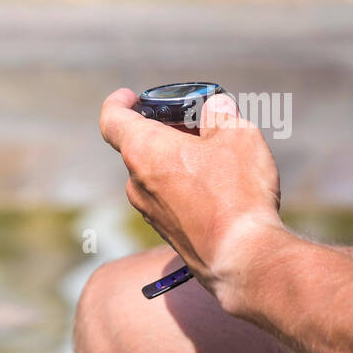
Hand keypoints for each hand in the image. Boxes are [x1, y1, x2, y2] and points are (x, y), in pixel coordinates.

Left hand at [98, 88, 284, 298]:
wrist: (240, 256)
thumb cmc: (235, 192)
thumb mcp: (236, 135)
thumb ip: (220, 114)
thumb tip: (215, 108)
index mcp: (143, 150)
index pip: (112, 119)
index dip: (118, 102)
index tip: (130, 96)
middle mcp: (136, 181)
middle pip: (140, 144)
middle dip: (167, 128)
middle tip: (201, 121)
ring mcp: (148, 209)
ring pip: (155, 171)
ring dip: (178, 156)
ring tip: (218, 152)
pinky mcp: (165, 229)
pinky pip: (167, 195)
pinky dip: (183, 182)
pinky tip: (219, 185)